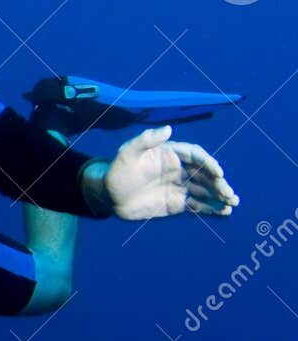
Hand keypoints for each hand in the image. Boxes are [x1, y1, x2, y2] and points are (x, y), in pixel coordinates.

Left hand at [99, 125, 238, 219]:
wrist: (109, 196)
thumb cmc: (117, 171)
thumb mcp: (126, 153)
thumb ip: (145, 140)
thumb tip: (168, 128)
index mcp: (170, 154)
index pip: (195, 155)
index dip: (208, 163)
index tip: (218, 172)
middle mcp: (179, 169)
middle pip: (205, 174)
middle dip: (219, 182)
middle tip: (229, 192)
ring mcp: (180, 186)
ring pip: (205, 190)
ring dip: (220, 195)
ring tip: (232, 202)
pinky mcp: (178, 203)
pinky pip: (198, 204)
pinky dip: (211, 208)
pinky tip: (224, 211)